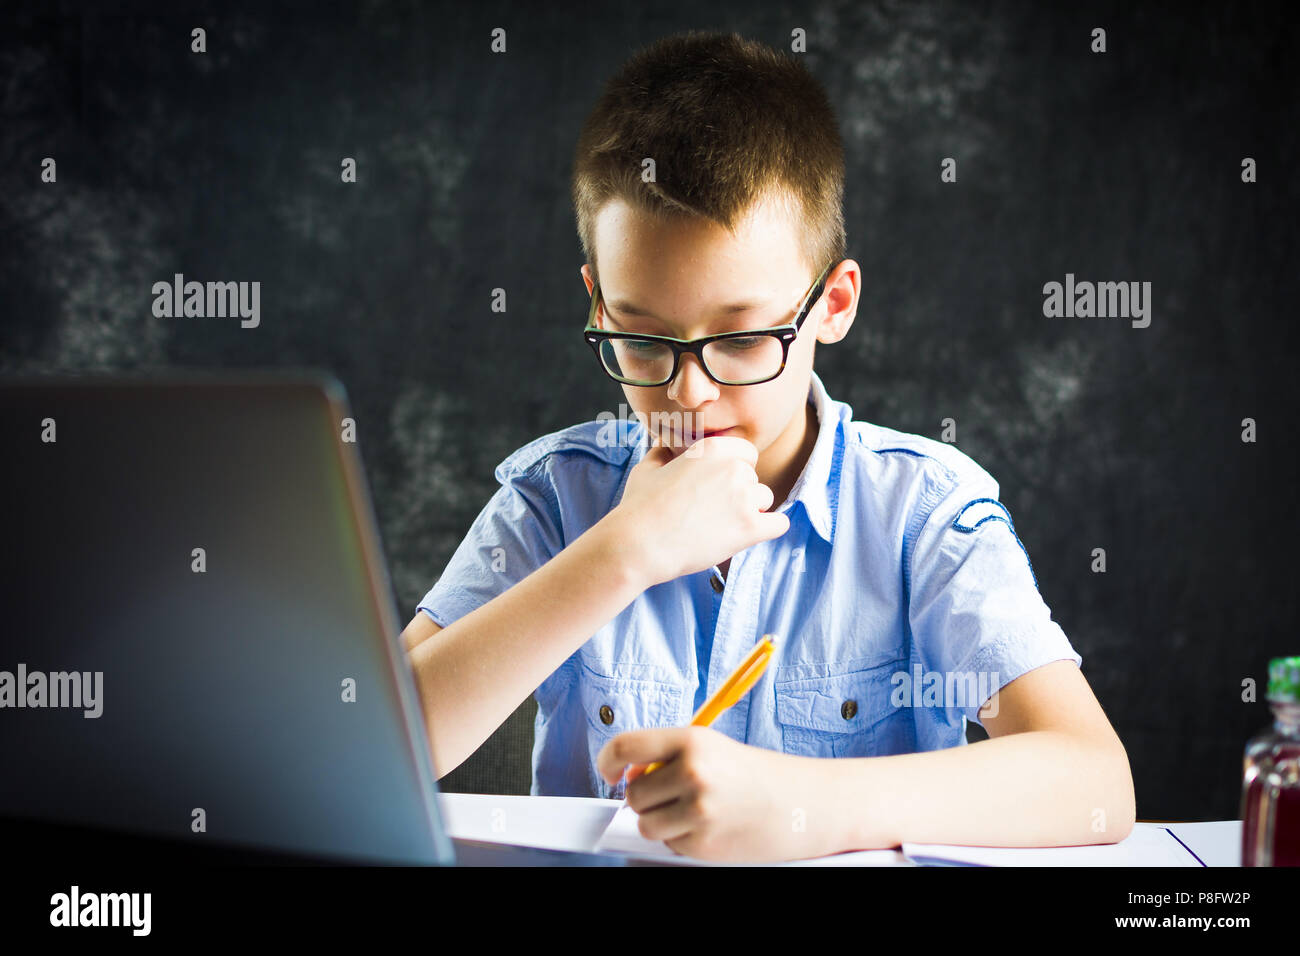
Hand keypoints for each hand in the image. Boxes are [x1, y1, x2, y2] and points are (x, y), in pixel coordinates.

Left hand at [596, 726, 843, 861]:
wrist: (800, 803)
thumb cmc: (753, 774)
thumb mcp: (710, 748)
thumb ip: (666, 756)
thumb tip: (627, 775)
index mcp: (691, 740)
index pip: (626, 746)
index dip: (608, 761)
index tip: (609, 772)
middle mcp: (692, 773)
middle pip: (633, 794)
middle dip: (646, 797)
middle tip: (674, 794)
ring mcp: (697, 811)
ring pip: (645, 824)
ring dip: (661, 822)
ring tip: (693, 811)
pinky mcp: (703, 844)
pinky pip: (669, 845)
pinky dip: (682, 839)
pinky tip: (709, 827)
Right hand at [605, 432, 789, 586]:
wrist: (639, 543)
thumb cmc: (639, 507)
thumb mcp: (648, 468)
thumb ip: (662, 452)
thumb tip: (664, 443)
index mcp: (712, 449)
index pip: (746, 452)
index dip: (735, 468)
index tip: (721, 485)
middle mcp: (733, 468)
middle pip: (754, 477)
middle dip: (739, 492)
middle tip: (714, 510)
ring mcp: (744, 498)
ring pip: (765, 499)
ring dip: (750, 511)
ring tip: (722, 525)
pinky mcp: (751, 527)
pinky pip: (779, 524)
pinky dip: (769, 528)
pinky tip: (752, 533)